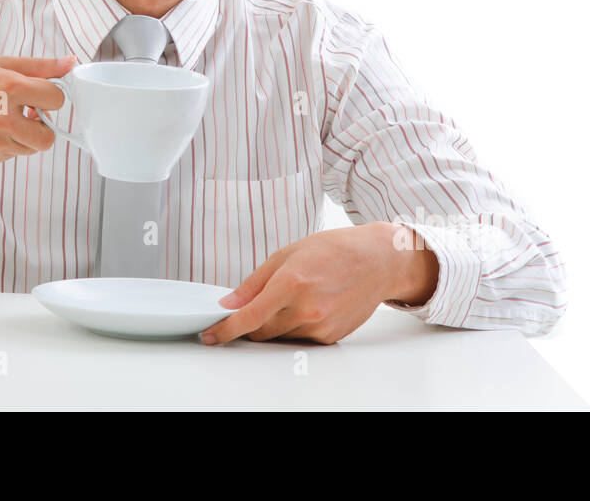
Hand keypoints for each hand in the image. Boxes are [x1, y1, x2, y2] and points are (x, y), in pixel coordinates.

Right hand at [0, 55, 78, 166]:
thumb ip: (38, 66)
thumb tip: (71, 63)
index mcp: (9, 87)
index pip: (56, 99)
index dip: (49, 97)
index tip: (37, 95)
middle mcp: (2, 118)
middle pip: (48, 136)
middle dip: (41, 126)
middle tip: (24, 114)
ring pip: (29, 148)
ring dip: (22, 136)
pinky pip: (9, 156)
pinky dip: (4, 146)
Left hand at [200, 222, 438, 344]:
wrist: (377, 260)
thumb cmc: (334, 250)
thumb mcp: (286, 254)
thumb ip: (254, 283)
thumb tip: (229, 303)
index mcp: (291, 283)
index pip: (249, 317)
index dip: (226, 329)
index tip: (211, 335)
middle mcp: (306, 309)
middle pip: (260, 331)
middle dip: (251, 321)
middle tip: (259, 302)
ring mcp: (320, 326)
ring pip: (279, 337)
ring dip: (275, 323)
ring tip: (294, 296)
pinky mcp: (330, 337)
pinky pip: (299, 338)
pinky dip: (295, 326)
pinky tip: (310, 304)